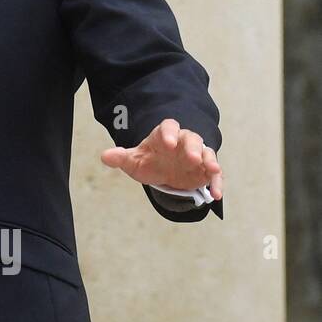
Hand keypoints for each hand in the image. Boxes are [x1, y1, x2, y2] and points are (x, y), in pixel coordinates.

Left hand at [100, 118, 222, 198]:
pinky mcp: (204, 171)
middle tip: (193, 158)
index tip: (167, 143)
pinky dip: (216, 183)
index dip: (168, 133)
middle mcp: (183, 142)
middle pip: (191, 139)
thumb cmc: (148, 161)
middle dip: (193, 148)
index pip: (168, 127)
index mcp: (164, 135)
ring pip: (207, 153)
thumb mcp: (132, 161)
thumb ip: (120, 157)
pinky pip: (213, 175)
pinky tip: (216, 195)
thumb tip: (105, 156)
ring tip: (213, 170)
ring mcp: (197, 156)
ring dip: (210, 161)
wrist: (161, 172)